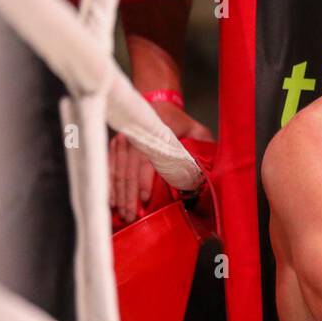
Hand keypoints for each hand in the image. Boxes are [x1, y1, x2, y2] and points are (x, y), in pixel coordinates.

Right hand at [110, 101, 212, 222]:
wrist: (158, 105)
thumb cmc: (178, 121)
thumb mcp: (196, 129)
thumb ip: (203, 144)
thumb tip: (212, 163)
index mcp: (155, 134)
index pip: (146, 160)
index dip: (145, 181)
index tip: (145, 199)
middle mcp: (134, 137)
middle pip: (128, 170)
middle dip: (129, 196)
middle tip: (132, 215)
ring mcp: (122, 141)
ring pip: (117, 171)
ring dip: (119, 194)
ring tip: (123, 213)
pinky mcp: (115, 146)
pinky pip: (109, 167)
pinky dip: (109, 185)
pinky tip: (111, 200)